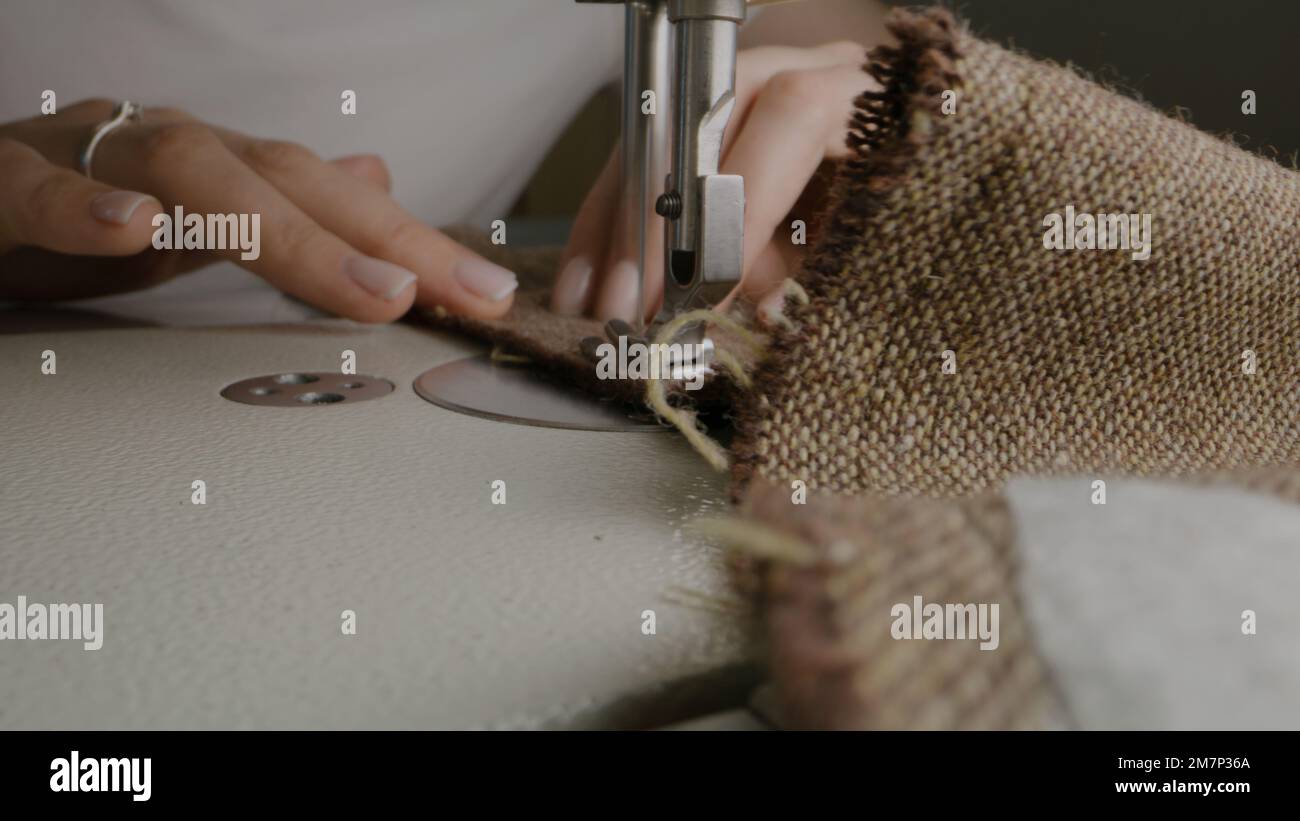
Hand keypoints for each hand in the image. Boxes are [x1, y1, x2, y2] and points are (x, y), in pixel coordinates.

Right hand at [0, 100, 517, 321]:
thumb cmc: (84, 211)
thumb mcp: (203, 220)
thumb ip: (286, 206)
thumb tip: (376, 176)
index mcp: (224, 166)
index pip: (336, 196)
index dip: (413, 240)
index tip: (488, 293)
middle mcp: (173, 148)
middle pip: (289, 177)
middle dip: (380, 235)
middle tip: (453, 291)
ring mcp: (91, 155)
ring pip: (192, 170)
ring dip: (280, 227)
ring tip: (362, 281)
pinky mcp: (5, 182)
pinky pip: (39, 185)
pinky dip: (86, 205)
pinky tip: (137, 228)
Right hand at [552, 41, 872, 327]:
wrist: (898, 167)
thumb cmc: (895, 215)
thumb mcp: (874, 245)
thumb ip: (823, 273)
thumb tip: (764, 317)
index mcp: (857, 88)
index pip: (790, 116)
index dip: (742, 204)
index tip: (704, 287)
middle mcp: (788, 70)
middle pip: (699, 125)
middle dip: (654, 226)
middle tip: (630, 306)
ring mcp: (731, 92)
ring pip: (651, 145)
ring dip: (616, 234)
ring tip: (593, 305)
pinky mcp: (692, 122)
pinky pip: (633, 167)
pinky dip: (607, 228)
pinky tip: (584, 281)